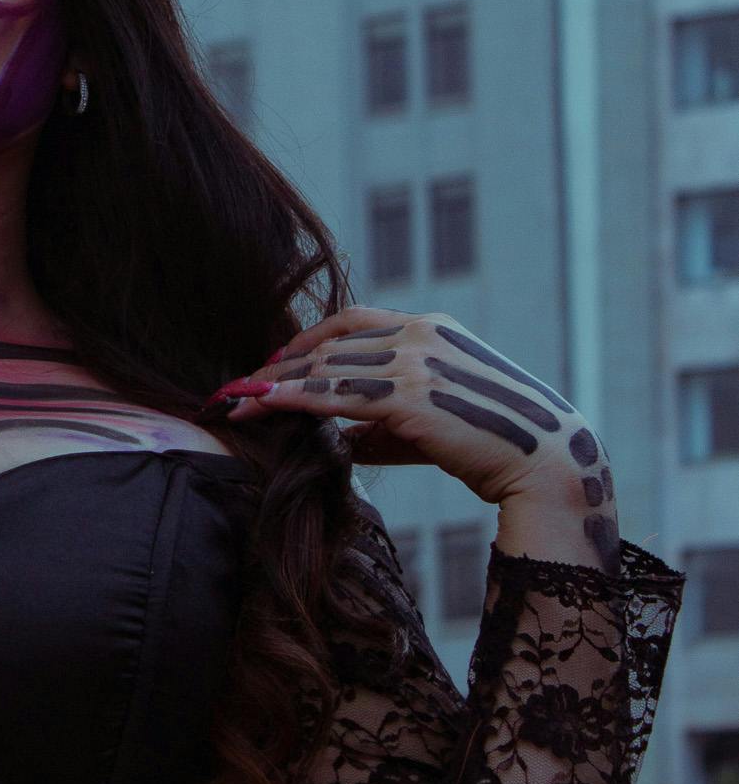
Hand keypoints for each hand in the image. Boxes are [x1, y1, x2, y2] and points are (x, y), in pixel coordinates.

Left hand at [215, 307, 618, 569]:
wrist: (546, 462)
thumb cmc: (495, 447)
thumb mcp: (436, 421)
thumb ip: (386, 424)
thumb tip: (341, 441)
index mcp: (431, 329)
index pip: (353, 322)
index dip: (308, 339)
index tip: (275, 361)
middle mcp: (421, 334)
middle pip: (330, 342)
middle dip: (279, 365)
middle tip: (241, 386)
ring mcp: (415, 361)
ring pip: (325, 365)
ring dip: (275, 384)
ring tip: (238, 401)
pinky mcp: (408, 397)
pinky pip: (333, 393)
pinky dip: (292, 399)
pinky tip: (264, 408)